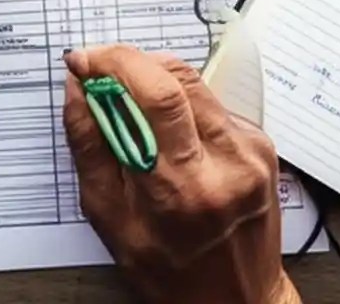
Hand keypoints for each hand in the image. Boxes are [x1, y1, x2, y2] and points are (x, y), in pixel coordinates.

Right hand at [64, 45, 298, 303]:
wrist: (236, 300)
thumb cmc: (167, 268)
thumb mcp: (109, 218)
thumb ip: (90, 149)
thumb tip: (77, 91)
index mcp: (177, 189)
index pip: (150, 98)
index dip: (113, 65)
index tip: (84, 62)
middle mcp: (222, 166)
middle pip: (178, 78)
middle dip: (131, 60)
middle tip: (102, 66)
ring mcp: (250, 154)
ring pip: (197, 84)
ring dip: (155, 77)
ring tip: (129, 96)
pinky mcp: (262, 148)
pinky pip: (213, 105)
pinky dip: (182, 104)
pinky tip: (168, 129)